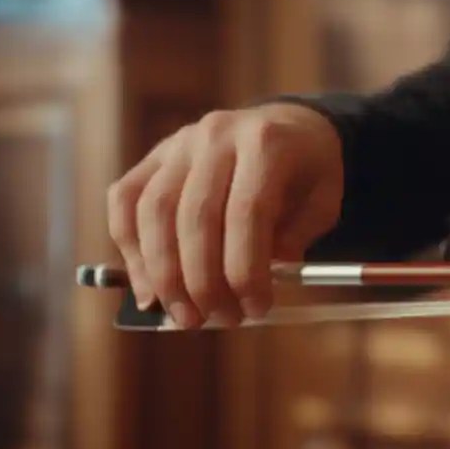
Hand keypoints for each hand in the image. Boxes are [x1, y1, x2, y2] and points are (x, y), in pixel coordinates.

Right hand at [107, 103, 342, 328]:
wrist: (287, 129)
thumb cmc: (307, 174)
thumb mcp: (322, 204)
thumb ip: (293, 239)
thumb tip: (249, 283)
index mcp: (266, 143)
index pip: (247, 212)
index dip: (246, 269)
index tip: (255, 309)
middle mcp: (216, 134)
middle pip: (195, 216)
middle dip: (203, 281)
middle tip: (218, 320)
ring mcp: (179, 143)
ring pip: (153, 212)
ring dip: (163, 274)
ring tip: (183, 315)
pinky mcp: (154, 156)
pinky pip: (127, 201)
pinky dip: (131, 249)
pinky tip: (148, 287)